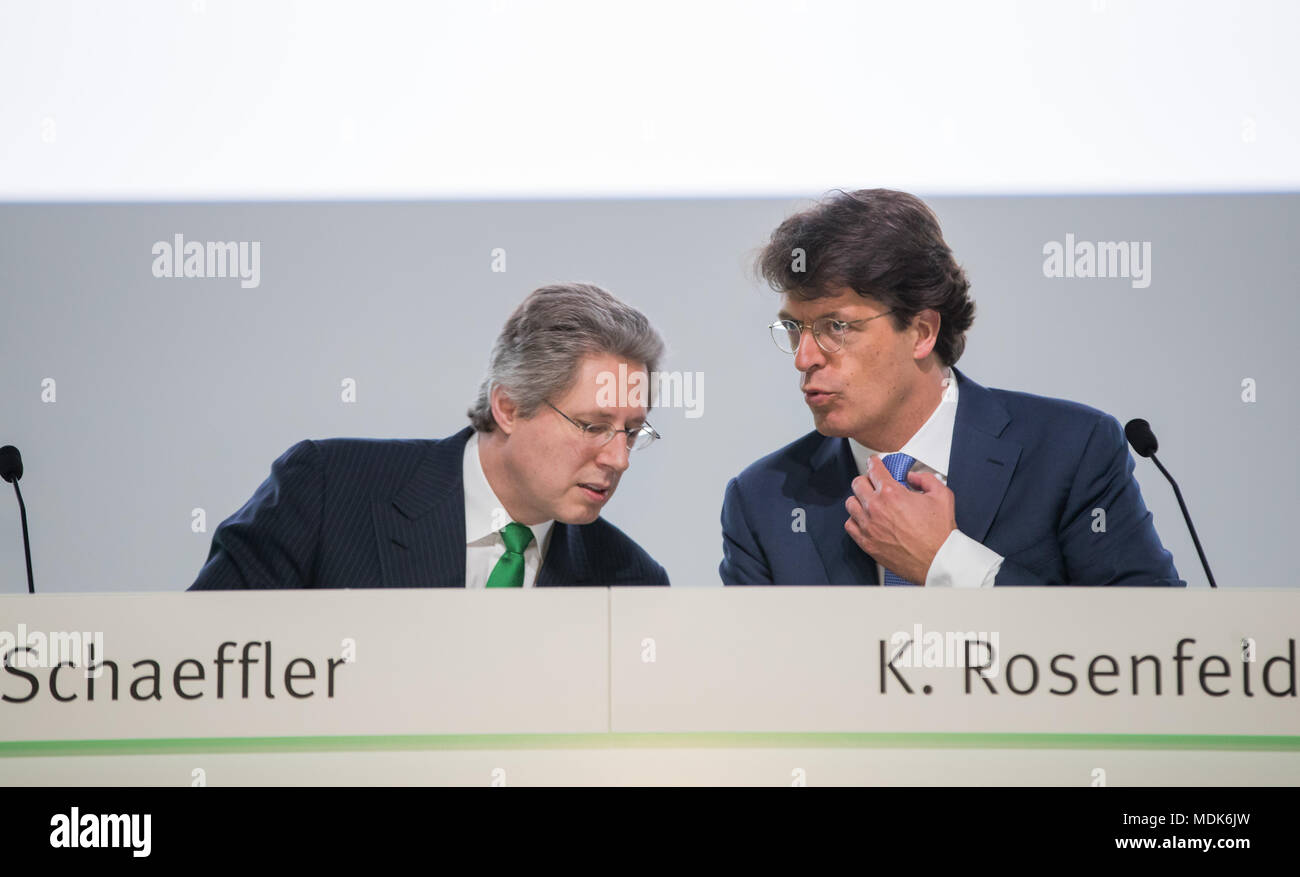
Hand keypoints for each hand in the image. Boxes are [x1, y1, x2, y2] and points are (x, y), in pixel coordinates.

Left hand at [845, 456, 957, 584]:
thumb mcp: (942, 495)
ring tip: (867, 501)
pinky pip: (850, 525)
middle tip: (873, 483)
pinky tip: (864, 520)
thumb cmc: (939, 533)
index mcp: (892, 494)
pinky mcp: (866, 543)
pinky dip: (855, 520)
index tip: (873, 462)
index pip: (874, 469)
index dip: (874, 462)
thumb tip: (913, 477)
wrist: (937, 561)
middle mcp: (876, 508)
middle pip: (858, 484)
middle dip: (866, 479)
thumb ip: (926, 479)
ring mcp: (869, 526)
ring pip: (850, 504)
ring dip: (858, 499)